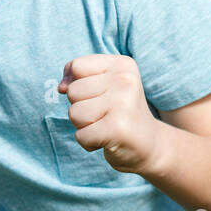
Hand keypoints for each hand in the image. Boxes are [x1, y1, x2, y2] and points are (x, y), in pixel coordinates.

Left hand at [57, 54, 162, 175]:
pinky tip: (107, 139)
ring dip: (84, 126)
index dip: (78, 84)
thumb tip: (61, 87)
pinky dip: (89, 143)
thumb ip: (77, 77)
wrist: (150, 145)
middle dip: (82, 107)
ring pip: (74, 113)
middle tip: (105, 114)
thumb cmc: (120, 112)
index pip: (76, 66)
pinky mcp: (117, 129)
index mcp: (122, 65)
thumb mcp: (103, 84)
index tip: (98, 95)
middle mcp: (125, 80)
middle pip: (72, 91)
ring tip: (106, 125)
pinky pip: (80, 136)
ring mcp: (123, 104)